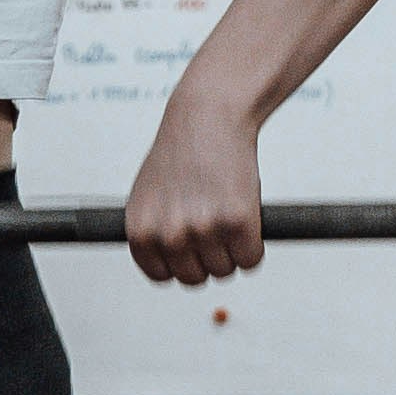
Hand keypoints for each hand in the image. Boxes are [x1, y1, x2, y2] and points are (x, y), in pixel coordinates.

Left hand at [125, 91, 264, 282]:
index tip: (189, 243)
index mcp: (141, 232)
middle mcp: (169, 234)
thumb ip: (151, 233)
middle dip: (207, 256)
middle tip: (212, 223)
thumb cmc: (180, 152)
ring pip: (225, 270)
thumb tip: (164, 268)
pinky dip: (254, 245)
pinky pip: (251, 259)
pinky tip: (246, 215)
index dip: (180, 261)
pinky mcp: (238, 222)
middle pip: (196, 279)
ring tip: (225, 211)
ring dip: (232, 249)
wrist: (209, 115)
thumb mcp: (148, 195)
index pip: (162, 276)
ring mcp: (204, 229)